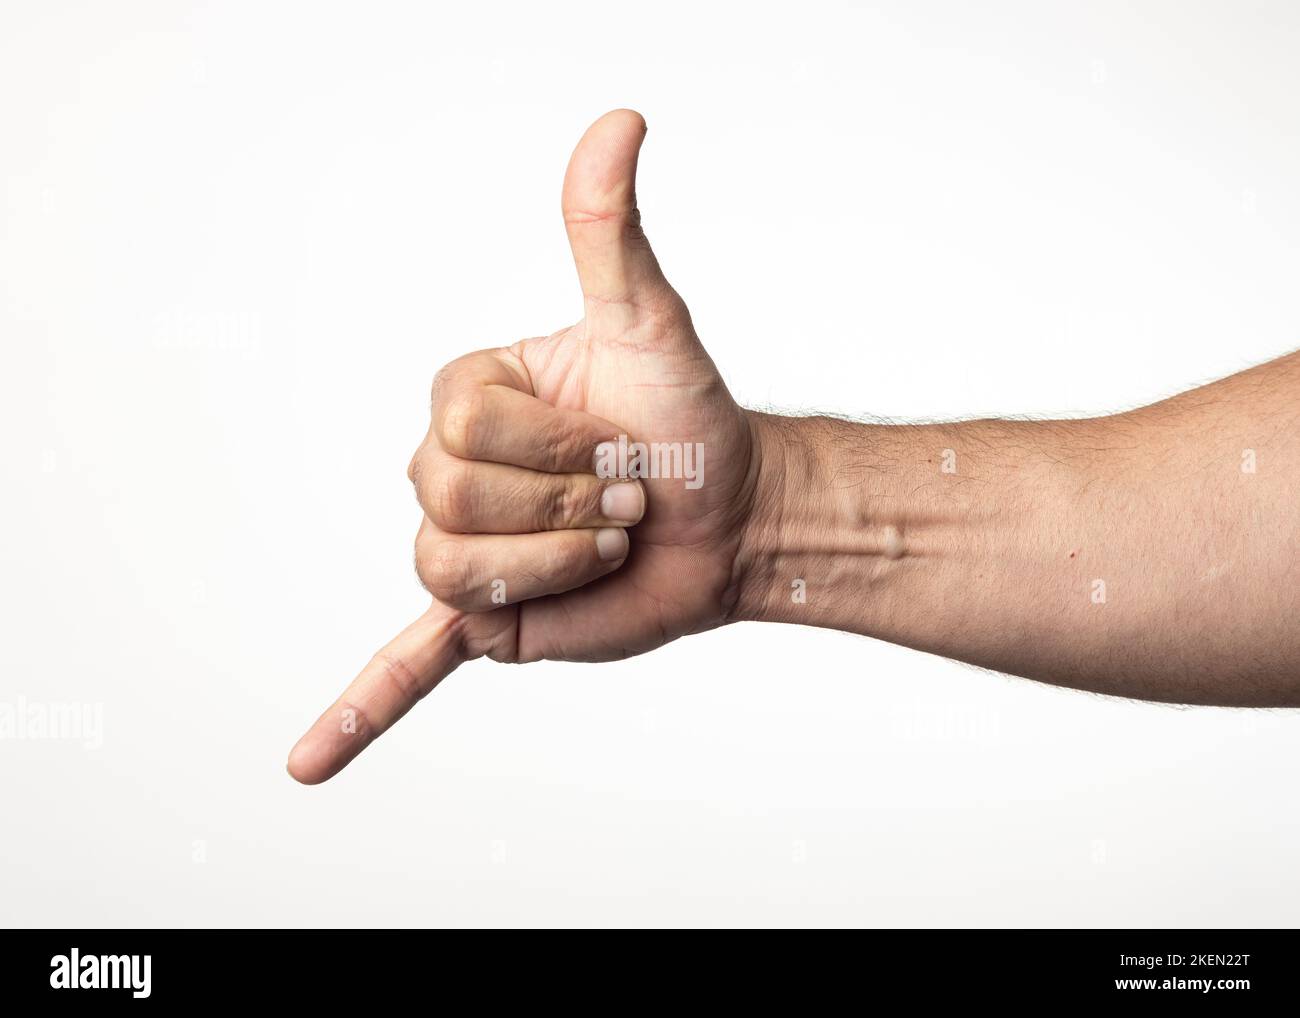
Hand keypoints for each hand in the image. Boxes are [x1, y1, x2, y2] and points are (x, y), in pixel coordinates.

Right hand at [288, 110, 762, 782]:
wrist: (738, 518)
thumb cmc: (693, 422)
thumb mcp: (652, 326)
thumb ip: (610, 234)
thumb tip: (618, 122)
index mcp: (470, 402)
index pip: (457, 429)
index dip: (549, 445)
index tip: (616, 439)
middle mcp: (452, 474)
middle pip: (445, 500)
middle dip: (559, 505)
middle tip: (624, 499)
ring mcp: (468, 551)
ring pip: (449, 571)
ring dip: (551, 565)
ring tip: (608, 545)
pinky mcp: (493, 622)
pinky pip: (411, 662)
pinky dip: (362, 711)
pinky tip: (310, 762)